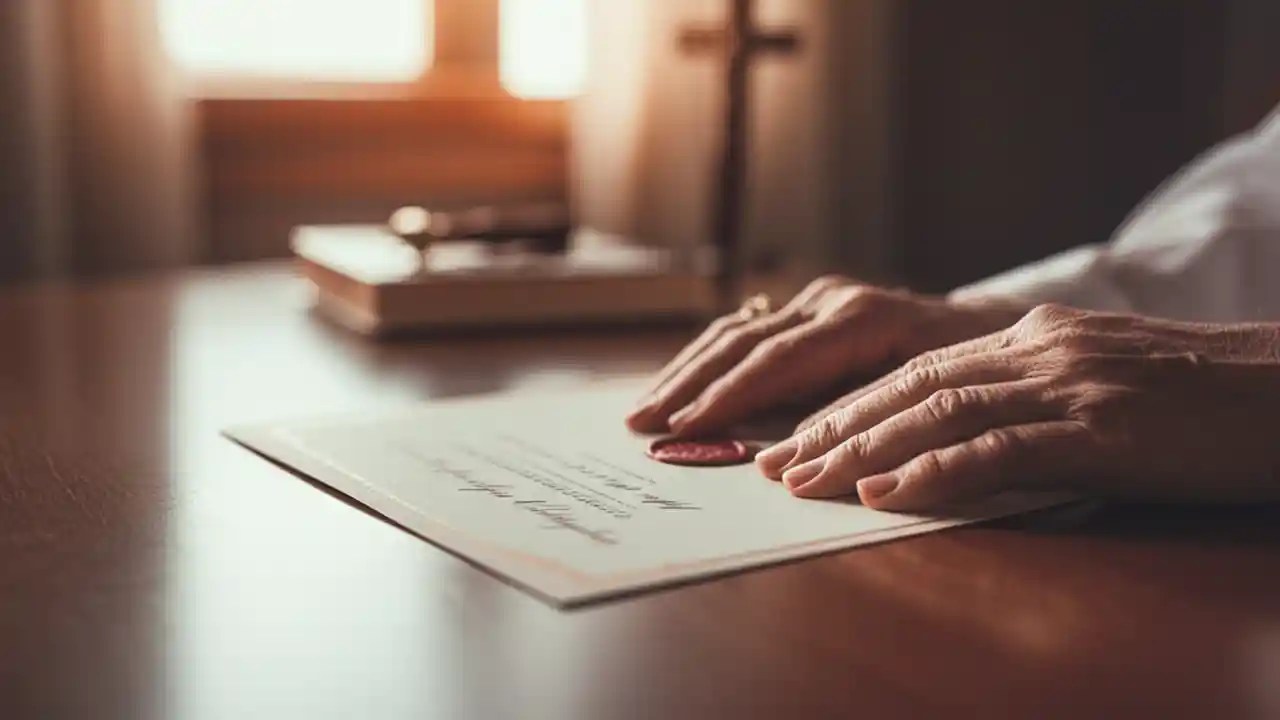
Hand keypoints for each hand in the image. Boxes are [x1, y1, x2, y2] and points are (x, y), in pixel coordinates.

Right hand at [626, 276, 1026, 435]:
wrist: (990, 334)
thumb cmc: (971, 374)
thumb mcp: (931, 397)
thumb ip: (864, 416)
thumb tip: (794, 449)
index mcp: (859, 318)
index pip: (776, 359)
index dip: (726, 395)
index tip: (685, 428)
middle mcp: (831, 301)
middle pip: (743, 341)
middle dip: (690, 385)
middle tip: (643, 423)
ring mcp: (815, 302)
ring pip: (735, 332)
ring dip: (687, 373)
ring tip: (644, 412)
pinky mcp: (807, 312)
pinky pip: (746, 334)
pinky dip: (708, 364)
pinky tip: (679, 390)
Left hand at [756, 304, 1279, 511]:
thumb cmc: (1203, 396)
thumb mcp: (1105, 379)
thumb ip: (1035, 394)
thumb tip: (965, 434)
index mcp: (1037, 337)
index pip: (919, 368)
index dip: (852, 404)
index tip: (799, 436)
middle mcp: (1040, 350)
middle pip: (909, 385)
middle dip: (835, 427)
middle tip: (777, 465)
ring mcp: (1068, 385)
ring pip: (937, 411)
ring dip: (861, 450)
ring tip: (805, 482)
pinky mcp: (1101, 430)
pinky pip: (997, 450)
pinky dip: (931, 472)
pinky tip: (883, 494)